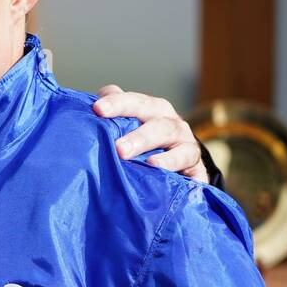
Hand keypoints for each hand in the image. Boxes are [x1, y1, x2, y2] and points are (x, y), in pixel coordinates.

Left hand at [92, 84, 207, 183]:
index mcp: (153, 109)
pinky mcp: (198, 171)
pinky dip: (193, 181)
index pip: (136, 102)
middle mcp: (173, 125)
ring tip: (151, 164)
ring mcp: (188, 148)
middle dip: (140, 137)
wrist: (177, 156)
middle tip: (119, 149)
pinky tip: (183, 185)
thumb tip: (88, 108)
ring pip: (182, 150)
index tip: (98, 109)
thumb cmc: (140, 135)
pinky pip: (198, 176)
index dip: (118, 104)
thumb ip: (110, 113)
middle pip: (160, 127)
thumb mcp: (127, 120)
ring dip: (167, 158)